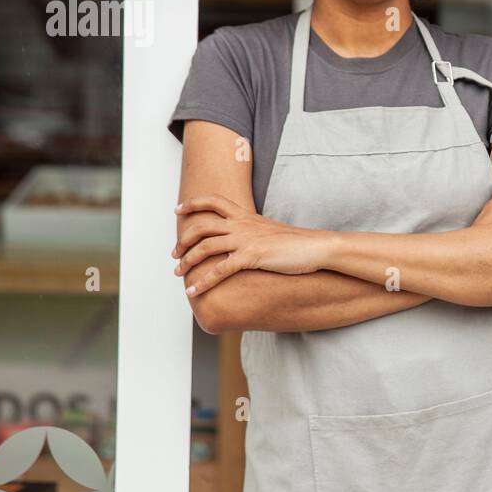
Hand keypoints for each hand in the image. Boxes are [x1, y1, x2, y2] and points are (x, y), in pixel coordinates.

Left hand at [172, 194, 325, 296]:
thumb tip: (243, 242)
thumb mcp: (269, 231)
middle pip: (201, 226)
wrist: (316, 246)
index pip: (213, 201)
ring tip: (178, 273)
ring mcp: (245, 240)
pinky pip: (219, 270)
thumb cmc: (297, 242)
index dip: (193, 203)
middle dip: (183, 240)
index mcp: (246, 215)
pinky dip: (203, 281)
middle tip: (175, 254)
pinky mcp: (251, 256)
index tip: (178, 210)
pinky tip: (193, 291)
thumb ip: (252, 232)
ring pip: (205, 247)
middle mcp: (242, 224)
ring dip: (187, 261)